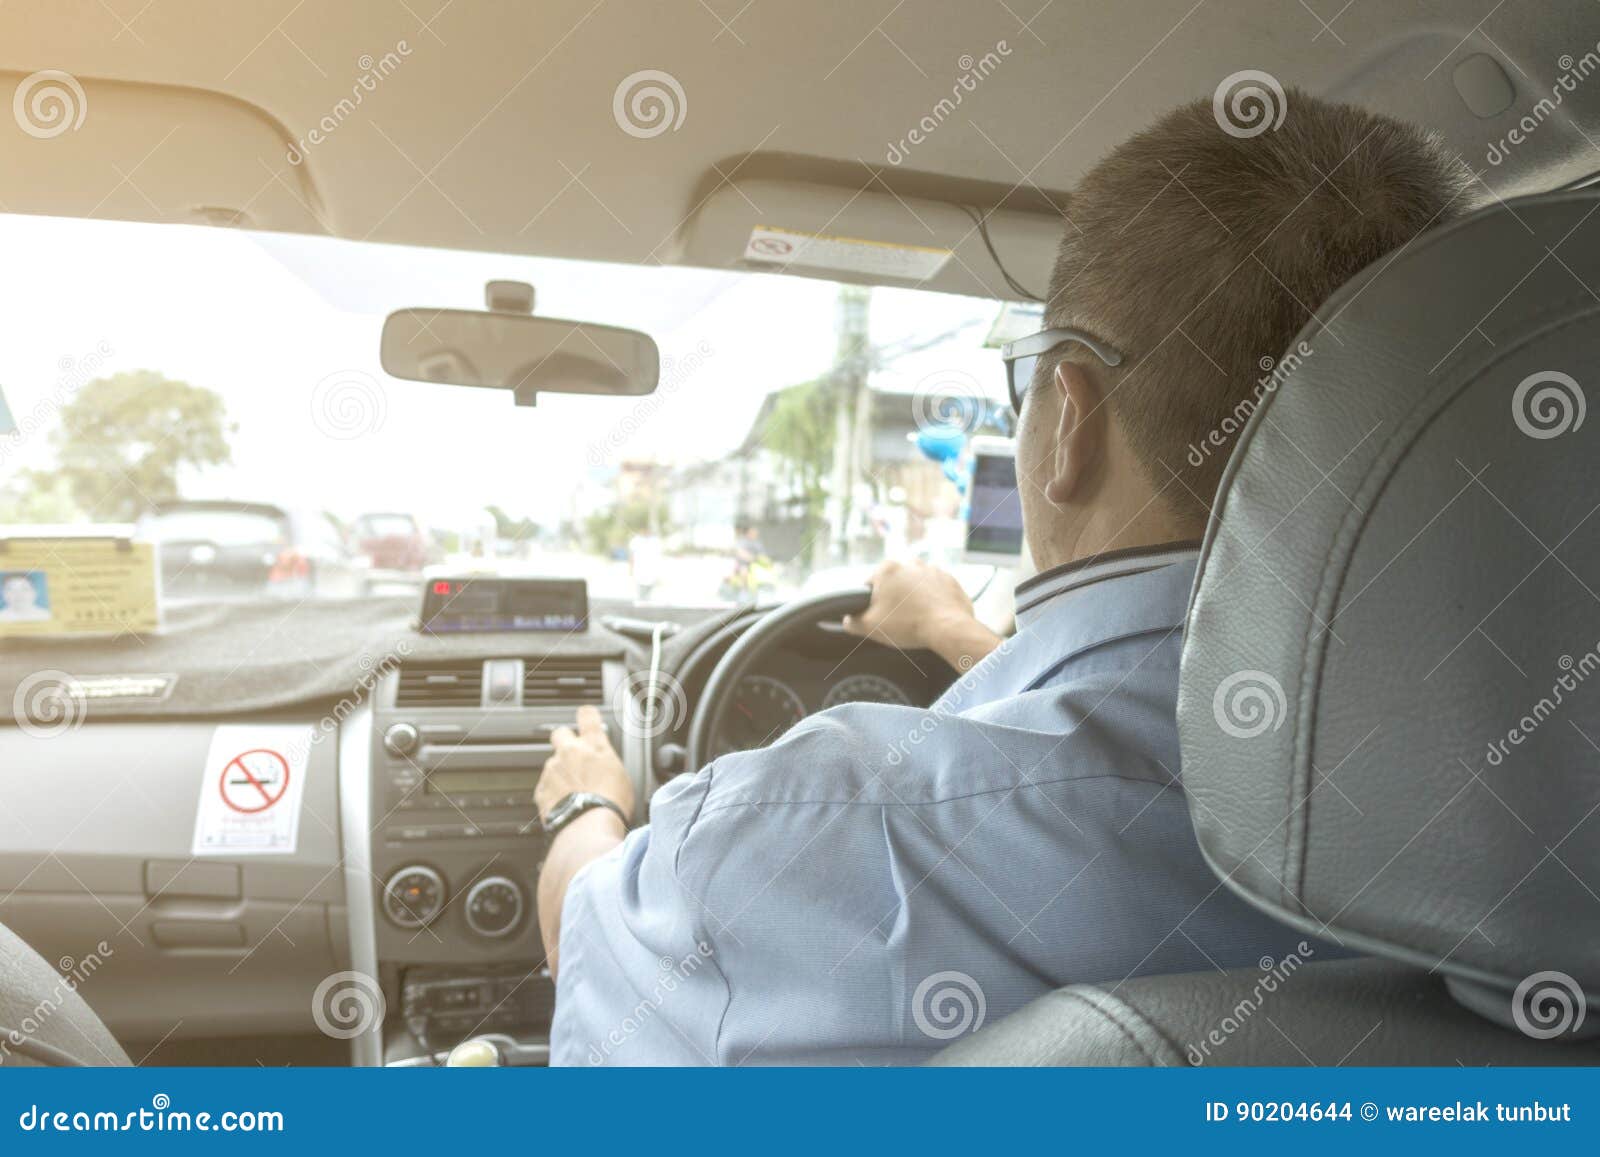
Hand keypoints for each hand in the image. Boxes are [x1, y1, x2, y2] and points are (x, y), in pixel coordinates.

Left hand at [536, 704, 634, 821]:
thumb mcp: (624, 777)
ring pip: (553, 763)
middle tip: (576, 756)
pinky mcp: (541, 789)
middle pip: (560, 733)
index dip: (586, 715)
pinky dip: (552, 792)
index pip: (587, 715)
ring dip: (560, 772)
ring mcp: (553, 770)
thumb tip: (609, 767)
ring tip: (575, 792)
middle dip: (566, 741)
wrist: (589, 826)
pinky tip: (565, 804)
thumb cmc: (611, 804)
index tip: (586, 716)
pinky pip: (545, 786)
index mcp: (594, 745)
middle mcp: (570, 752)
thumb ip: (610, 763)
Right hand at [843, 559, 1002, 669]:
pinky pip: (936, 589)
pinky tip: (932, 614)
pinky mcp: (949, 580)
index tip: (879, 614)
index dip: (872, 601)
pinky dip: (933, 599)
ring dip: (915, 596)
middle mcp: (910, 563)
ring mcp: (933, 570)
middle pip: (895, 582)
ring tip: (916, 616)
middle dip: (895, 597)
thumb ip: (852, 622)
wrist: (948, 629)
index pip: (871, 584)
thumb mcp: (870, 627)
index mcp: (888, 569)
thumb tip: (847, 620)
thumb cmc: (908, 625)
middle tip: (898, 618)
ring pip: (916, 583)